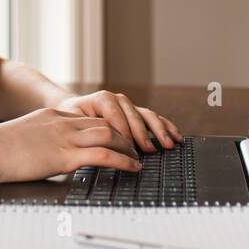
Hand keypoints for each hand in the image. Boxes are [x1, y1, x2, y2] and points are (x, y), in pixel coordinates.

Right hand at [0, 108, 143, 184]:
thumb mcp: (20, 137)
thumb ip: (35, 141)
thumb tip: (39, 155)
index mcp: (51, 116)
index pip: (88, 119)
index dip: (107, 128)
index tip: (117, 139)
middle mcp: (62, 123)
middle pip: (104, 124)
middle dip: (124, 135)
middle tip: (135, 148)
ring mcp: (64, 138)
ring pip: (109, 135)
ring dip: (128, 147)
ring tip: (138, 158)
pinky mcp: (64, 156)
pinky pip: (104, 155)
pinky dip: (124, 161)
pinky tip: (133, 168)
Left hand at [55, 90, 183, 153]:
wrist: (73, 109)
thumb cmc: (72, 118)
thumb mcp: (73, 123)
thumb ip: (87, 131)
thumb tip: (99, 145)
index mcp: (102, 99)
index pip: (116, 116)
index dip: (123, 132)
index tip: (128, 148)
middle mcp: (118, 99)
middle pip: (135, 116)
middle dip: (143, 134)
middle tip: (149, 150)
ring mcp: (129, 106)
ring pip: (148, 116)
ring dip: (160, 130)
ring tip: (169, 144)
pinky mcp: (136, 113)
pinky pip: (154, 119)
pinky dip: (166, 127)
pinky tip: (176, 136)